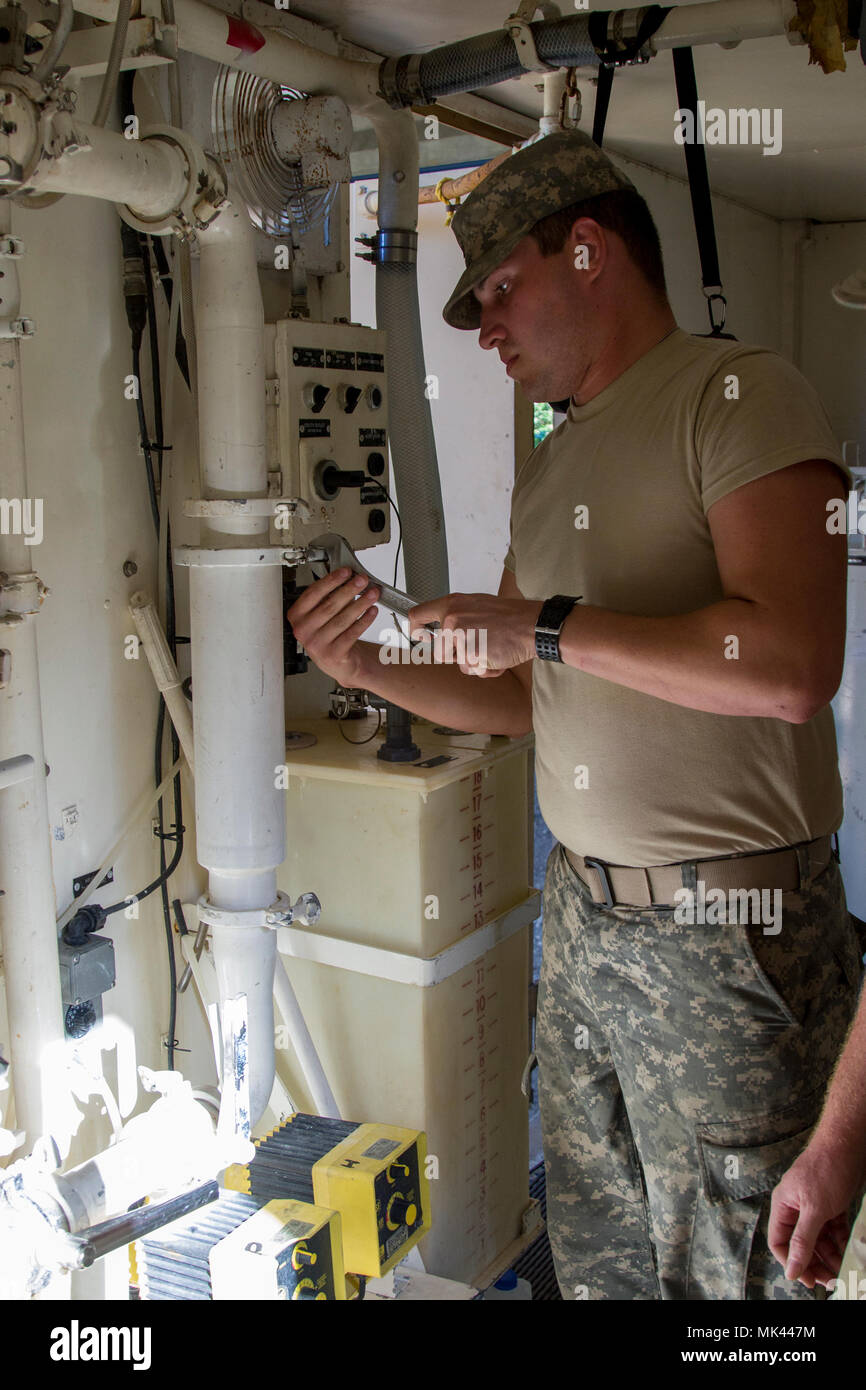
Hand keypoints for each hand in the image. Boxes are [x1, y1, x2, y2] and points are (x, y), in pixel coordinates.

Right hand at [286, 566, 380, 686]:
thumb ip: (329, 596)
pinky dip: (364, 620)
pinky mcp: (332, 654)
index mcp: (296, 615)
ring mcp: (316, 644)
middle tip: (362, 580)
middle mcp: (303, 630)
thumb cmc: (327, 632)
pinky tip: (372, 611)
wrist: (335, 661)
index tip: (346, 572)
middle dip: (349, 590)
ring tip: (372, 594)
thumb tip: (348, 578)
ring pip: (342, 619)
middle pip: (329, 606)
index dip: (331, 581)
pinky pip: (352, 633)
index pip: (313, 593)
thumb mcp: (321, 613)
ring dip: (360, 604)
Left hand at [407, 592, 542, 676]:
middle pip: (439, 651)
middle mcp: (452, 619)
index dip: (415, 630)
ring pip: (458, 663)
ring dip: (473, 662)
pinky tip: (497, 656)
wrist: (532, 625)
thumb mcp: (477, 605)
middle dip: (457, 655)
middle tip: (478, 646)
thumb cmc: (510, 616)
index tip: (420, 636)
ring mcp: (461, 636)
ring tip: (491, 648)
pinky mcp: (471, 653)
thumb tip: (443, 625)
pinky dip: (486, 669)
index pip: (417, 614)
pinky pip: (473, 670)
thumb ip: (457, 614)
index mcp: (452, 604)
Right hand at [767, 1137, 863, 1287]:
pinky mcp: (831, 1204)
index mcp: (783, 1206)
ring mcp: (814, 1205)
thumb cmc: (826, 1169)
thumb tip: (790, 1269)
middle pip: (800, 1243)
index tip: (808, 1280)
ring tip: (842, 1268)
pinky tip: (848, 1250)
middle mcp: (796, 1207)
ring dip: (830, 1254)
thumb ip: (802, 1240)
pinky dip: (840, 1240)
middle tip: (829, 1279)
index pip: (779, 1242)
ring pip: (819, 1238)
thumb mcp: (814, 1210)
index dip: (791, 1262)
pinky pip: (833, 1229)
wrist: (848, 1143)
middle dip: (814, 1262)